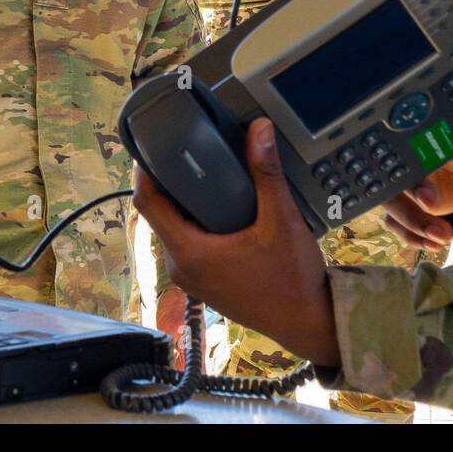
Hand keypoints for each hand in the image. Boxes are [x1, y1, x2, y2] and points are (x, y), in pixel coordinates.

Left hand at [135, 118, 339, 367]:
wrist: (307, 322)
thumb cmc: (292, 277)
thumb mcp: (281, 219)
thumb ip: (267, 173)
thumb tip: (258, 129)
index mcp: (189, 253)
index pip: (147, 204)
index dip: (144, 170)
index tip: (152, 143)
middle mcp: (182, 268)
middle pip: (160, 215)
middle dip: (170, 181)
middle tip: (187, 148)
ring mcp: (192, 279)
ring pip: (175, 229)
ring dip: (185, 202)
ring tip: (206, 170)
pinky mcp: (205, 283)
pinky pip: (189, 244)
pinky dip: (197, 221)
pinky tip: (221, 204)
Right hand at [382, 127, 452, 250]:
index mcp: (424, 139)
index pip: (407, 155)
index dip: (413, 178)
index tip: (425, 198)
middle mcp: (408, 161)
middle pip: (390, 185)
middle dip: (407, 211)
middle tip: (434, 227)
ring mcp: (407, 185)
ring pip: (392, 206)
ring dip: (410, 226)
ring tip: (440, 238)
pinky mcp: (410, 205)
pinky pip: (397, 222)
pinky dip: (411, 236)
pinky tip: (435, 244)